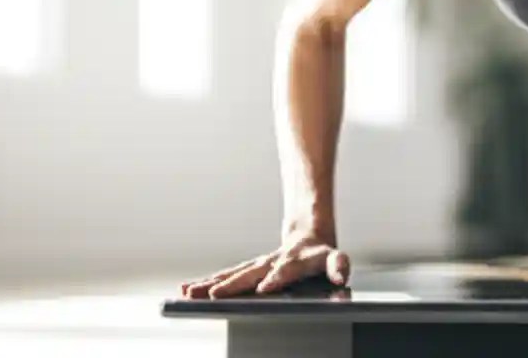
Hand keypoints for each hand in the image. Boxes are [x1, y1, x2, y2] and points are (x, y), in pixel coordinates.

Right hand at [179, 232, 350, 298]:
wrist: (306, 233)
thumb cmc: (319, 253)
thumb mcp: (334, 257)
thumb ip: (338, 266)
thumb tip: (340, 274)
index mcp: (293, 262)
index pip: (285, 271)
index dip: (276, 279)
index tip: (264, 288)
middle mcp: (271, 262)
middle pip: (249, 273)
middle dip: (231, 284)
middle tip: (214, 294)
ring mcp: (257, 265)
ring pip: (231, 275)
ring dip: (210, 284)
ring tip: (189, 292)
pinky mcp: (247, 269)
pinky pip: (224, 277)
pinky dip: (206, 283)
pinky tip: (187, 289)